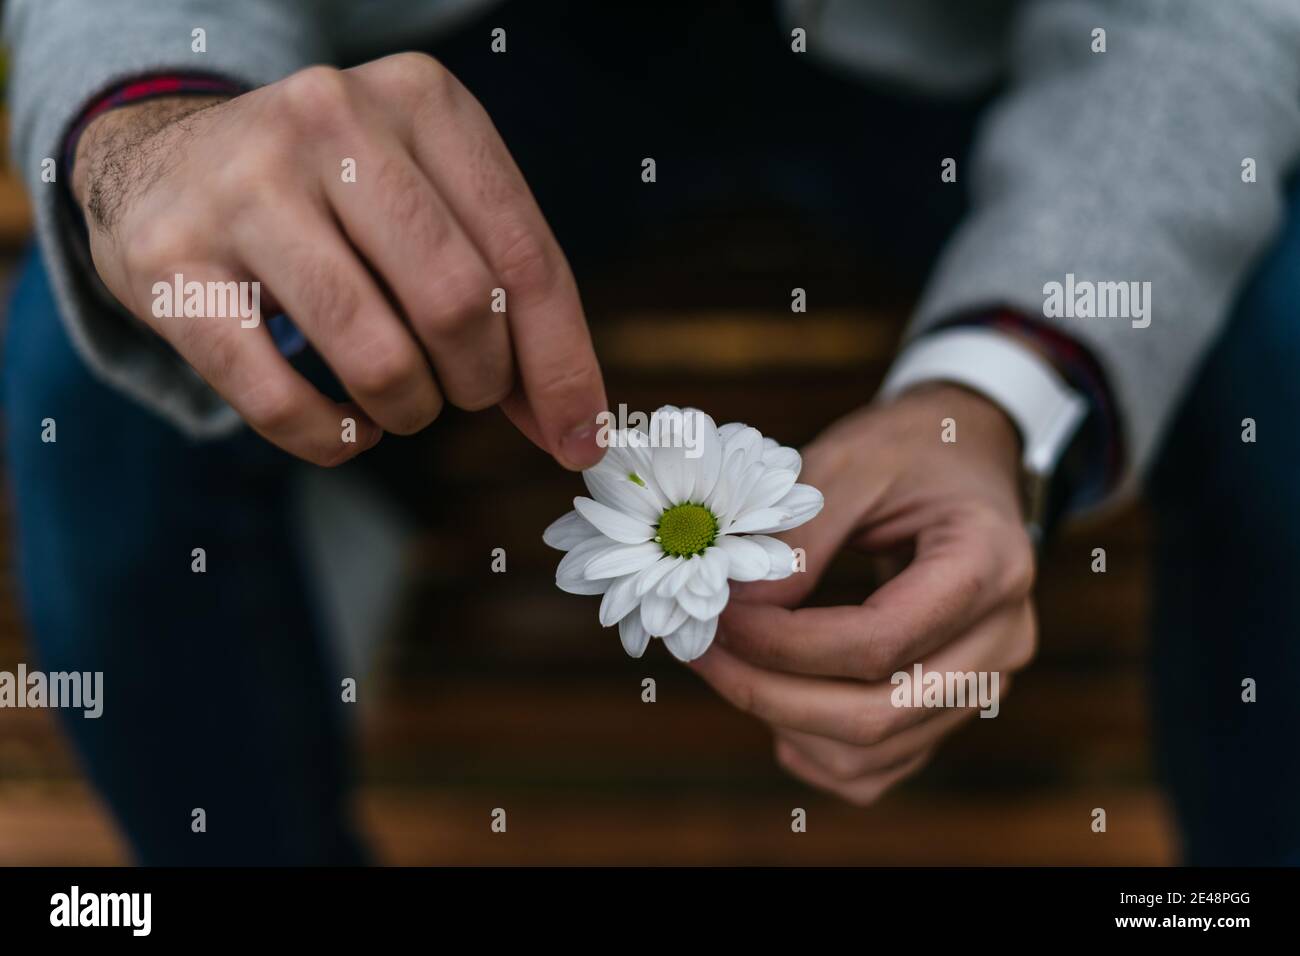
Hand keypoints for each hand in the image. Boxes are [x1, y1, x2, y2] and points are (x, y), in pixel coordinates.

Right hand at [72, 54, 605, 468]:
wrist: (159, 163)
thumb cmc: (332, 200)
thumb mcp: (428, 203)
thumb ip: (505, 296)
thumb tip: (575, 425)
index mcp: (421, 100)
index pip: (526, 257)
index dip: (563, 366)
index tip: (582, 438)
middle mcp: (333, 123)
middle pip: (460, 304)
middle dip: (482, 382)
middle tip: (463, 392)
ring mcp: (245, 188)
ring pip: (379, 358)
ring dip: (409, 411)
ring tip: (401, 403)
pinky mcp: (173, 264)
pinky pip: (281, 400)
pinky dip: (333, 439)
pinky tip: (344, 426)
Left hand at [690, 385, 1037, 803]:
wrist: (964, 456)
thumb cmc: (907, 451)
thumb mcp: (849, 464)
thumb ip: (797, 538)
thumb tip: (734, 611)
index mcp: (990, 565)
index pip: (878, 641)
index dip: (782, 642)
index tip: (714, 615)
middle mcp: (1003, 637)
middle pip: (878, 713)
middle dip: (769, 693)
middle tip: (699, 651)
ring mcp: (986, 682)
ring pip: (875, 752)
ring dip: (784, 723)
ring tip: (727, 666)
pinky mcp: (956, 705)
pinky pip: (882, 765)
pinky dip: (815, 749)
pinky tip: (772, 702)